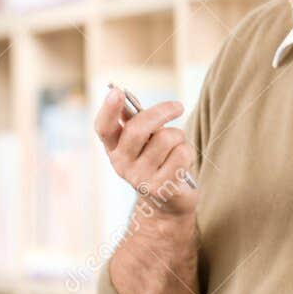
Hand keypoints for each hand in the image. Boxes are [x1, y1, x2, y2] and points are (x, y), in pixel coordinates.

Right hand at [94, 89, 198, 216]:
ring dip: (179, 137)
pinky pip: (182, 154)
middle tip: (178, 106)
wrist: (168, 201)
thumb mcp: (144, 140)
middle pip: (137, 129)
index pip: (103, 128)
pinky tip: (182, 164)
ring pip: (167, 138)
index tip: (117, 92)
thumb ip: (134, 120)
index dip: (108, 110)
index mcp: (114, 148)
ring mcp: (139, 179)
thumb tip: (122, 94)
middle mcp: (121, 164)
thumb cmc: (158, 161)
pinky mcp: (160, 188)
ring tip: (177, 148)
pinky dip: (188, 153)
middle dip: (162, 112)